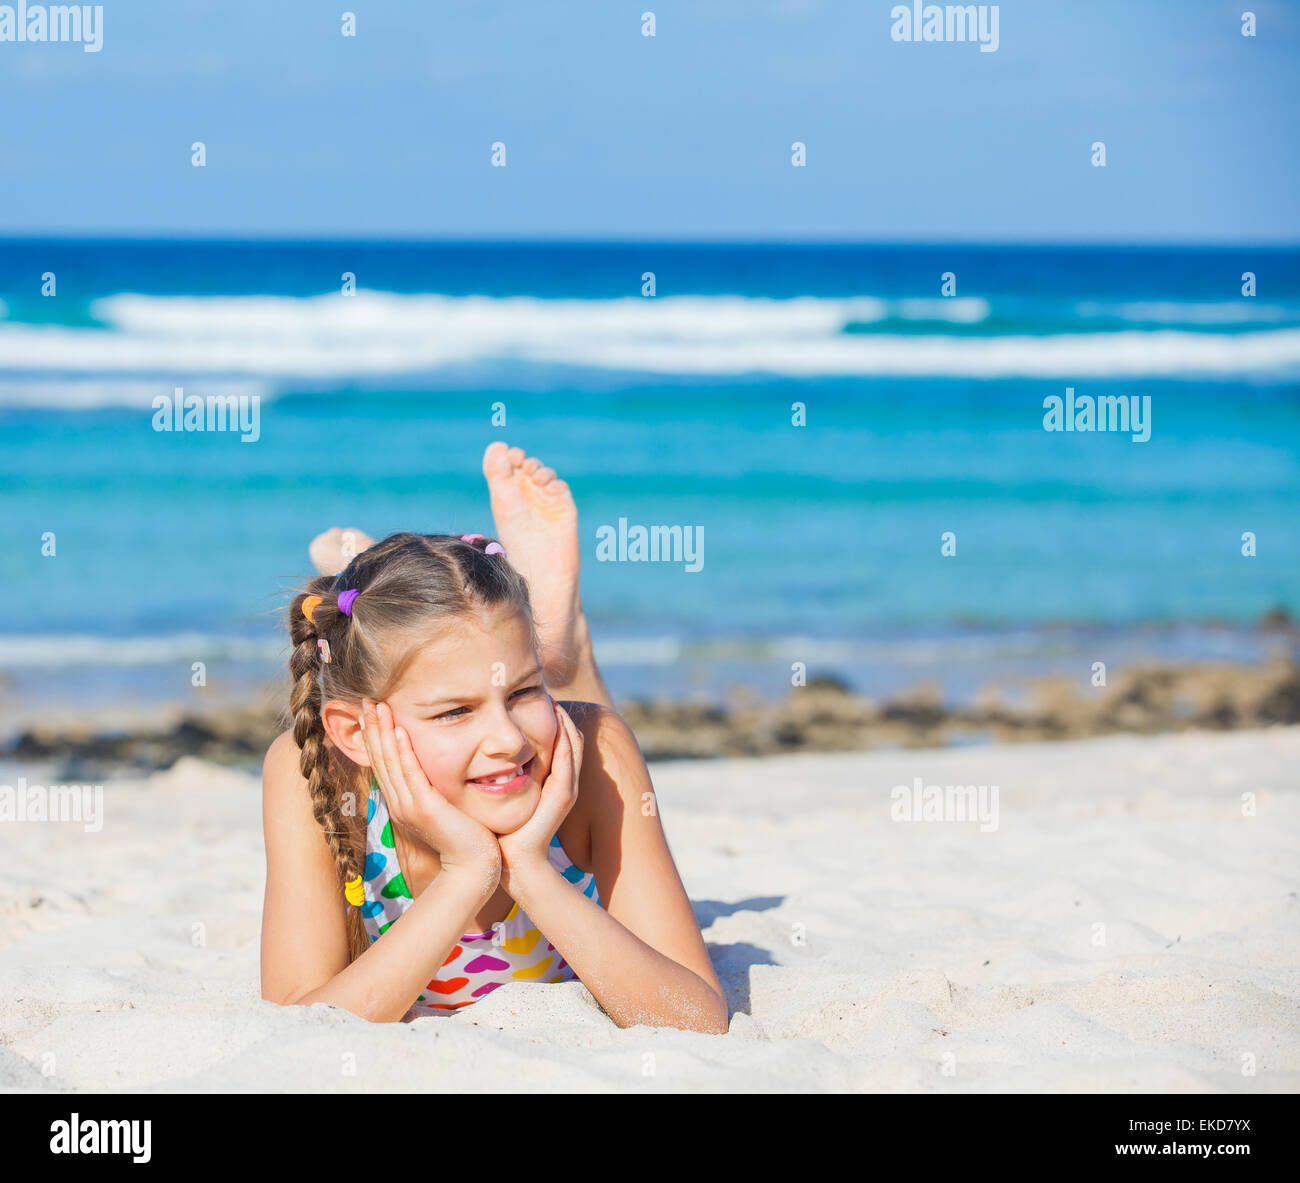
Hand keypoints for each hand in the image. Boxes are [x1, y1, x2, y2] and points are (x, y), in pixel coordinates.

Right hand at [361, 699, 501, 880]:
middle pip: (381, 758)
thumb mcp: (443, 807)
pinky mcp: (424, 807)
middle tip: (366, 700)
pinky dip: (403, 751)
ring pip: (391, 762)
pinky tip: (398, 730)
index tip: (371, 711)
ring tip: (378, 706)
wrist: (474, 865)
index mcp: (402, 803)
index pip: (384, 763)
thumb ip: (434, 790)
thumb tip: (434, 773)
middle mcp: (399, 803)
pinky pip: (410, 773)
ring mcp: (409, 806)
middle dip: (373, 728)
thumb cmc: (466, 837)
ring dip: (383, 732)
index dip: (375, 736)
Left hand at [498, 702, 582, 892]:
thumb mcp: (498, 798)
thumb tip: (475, 760)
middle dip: (559, 714)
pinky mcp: (562, 796)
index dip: (547, 719)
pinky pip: (569, 760)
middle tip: (545, 689)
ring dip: (565, 721)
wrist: (513, 866)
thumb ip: (494, 778)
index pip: (554, 742)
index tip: (531, 697)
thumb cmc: (502, 835)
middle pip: (567, 738)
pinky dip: (566, 739)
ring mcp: (565, 789)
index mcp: (548, 782)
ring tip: (554, 698)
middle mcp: (561, 783)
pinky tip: (558, 721)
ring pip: (572, 744)